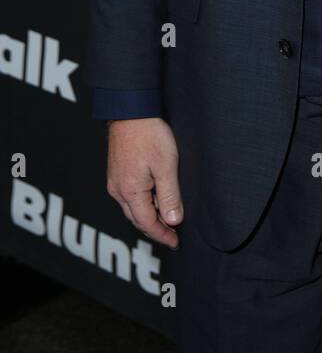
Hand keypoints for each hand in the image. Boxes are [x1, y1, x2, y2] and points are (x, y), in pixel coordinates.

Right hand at [106, 117, 182, 248]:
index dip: (162, 235)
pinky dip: (143, 204)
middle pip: (137, 219)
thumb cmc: (149, 135)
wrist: (130, 110)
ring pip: (132, 208)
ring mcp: (115, 181)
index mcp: (130, 192)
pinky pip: (129, 196)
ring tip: (167, 220)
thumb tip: (173, 221)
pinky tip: (154, 200)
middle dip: (155, 229)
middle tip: (173, 235)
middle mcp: (118, 190)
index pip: (146, 224)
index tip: (176, 242)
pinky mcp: (117, 172)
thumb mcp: (166, 166)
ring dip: (149, 217)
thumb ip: (169, 195)